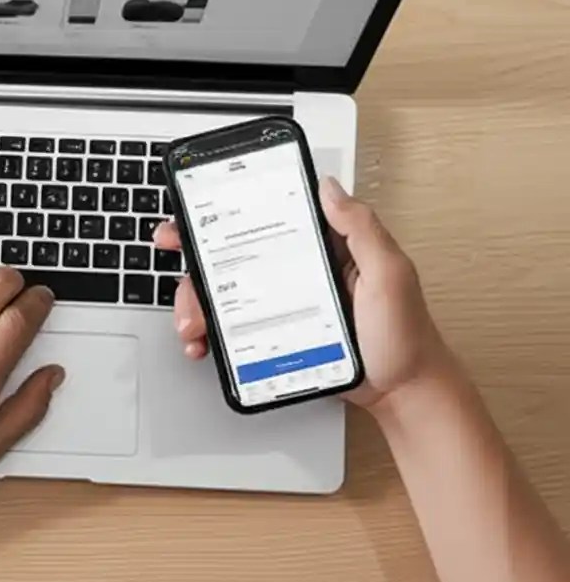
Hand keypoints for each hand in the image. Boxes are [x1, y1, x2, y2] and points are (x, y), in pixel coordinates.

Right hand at [155, 176, 449, 411]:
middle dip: (193, 259)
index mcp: (319, 248)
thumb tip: (327, 187)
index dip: (224, 213)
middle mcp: (294, 272)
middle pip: (230, 255)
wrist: (402, 393)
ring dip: (195, 303)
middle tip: (176, 260)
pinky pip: (231, 330)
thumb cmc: (404, 334)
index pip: (264, 219)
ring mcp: (280, 305)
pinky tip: (204, 343)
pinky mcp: (273, 336)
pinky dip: (209, 335)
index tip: (192, 214)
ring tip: (193, 324)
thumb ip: (361, 228)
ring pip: (222, 294)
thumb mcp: (390, 273)